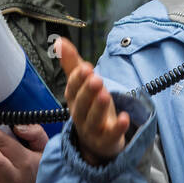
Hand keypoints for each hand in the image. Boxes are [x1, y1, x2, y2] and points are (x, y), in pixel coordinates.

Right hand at [57, 36, 128, 165]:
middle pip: (81, 104)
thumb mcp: (82, 85)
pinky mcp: (107, 140)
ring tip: (105, 94)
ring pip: (93, 119)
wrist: (98, 141)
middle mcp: (80, 115)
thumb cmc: (90, 107)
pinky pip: (111, 135)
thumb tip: (60, 41)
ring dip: (98, 107)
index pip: (72, 89)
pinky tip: (124, 118)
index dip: (78, 79)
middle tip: (95, 78)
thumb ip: (72, 64)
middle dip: (87, 91)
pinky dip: (117, 128)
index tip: (86, 67)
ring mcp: (93, 130)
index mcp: (74, 100)